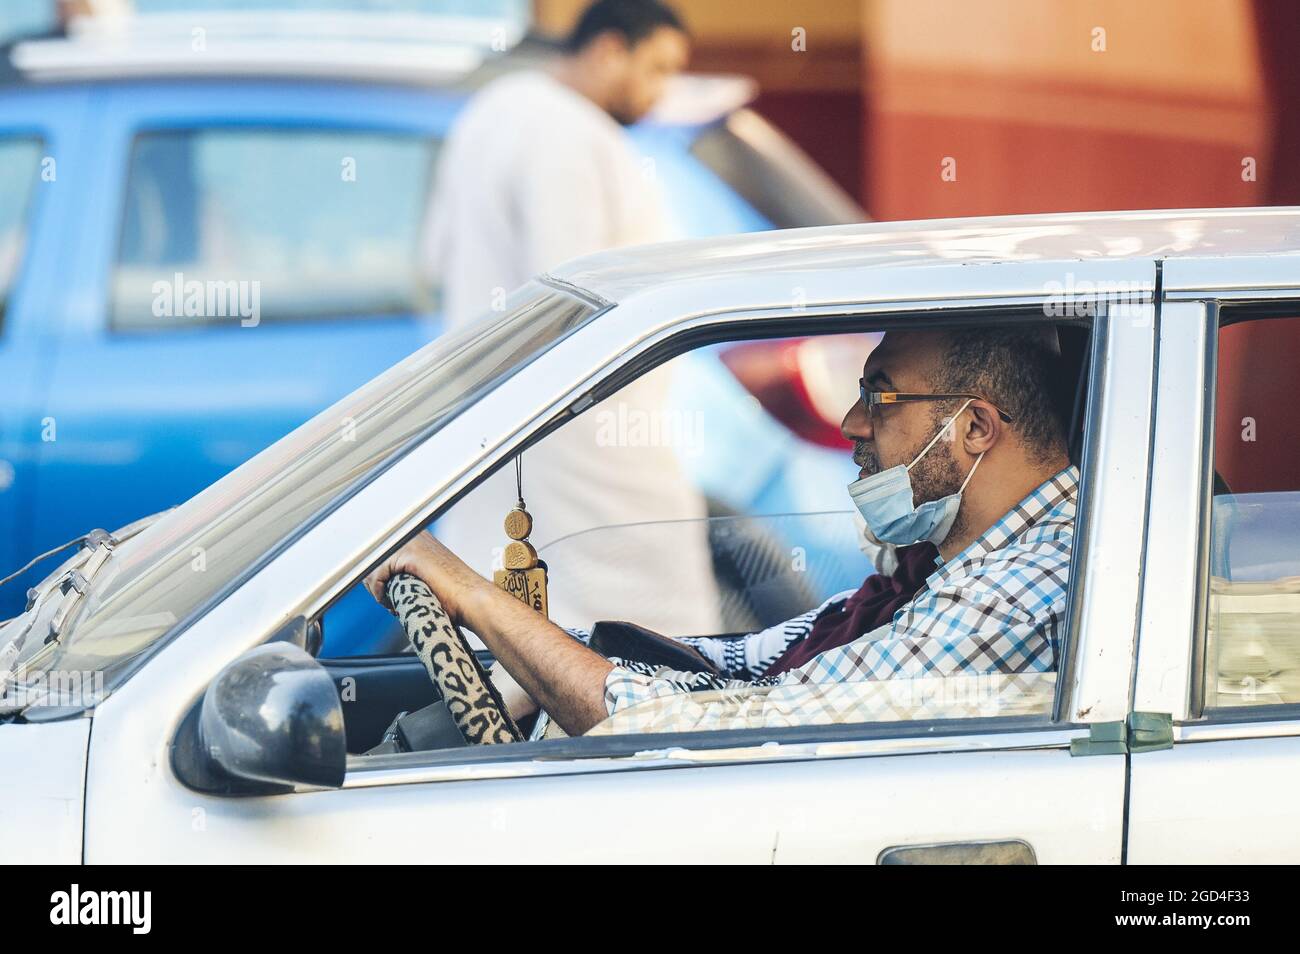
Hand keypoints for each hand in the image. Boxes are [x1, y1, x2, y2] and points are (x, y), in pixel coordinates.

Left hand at [363, 532, 489, 626]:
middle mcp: (415, 535)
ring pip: (373, 566)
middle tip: (385, 600)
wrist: (472, 599)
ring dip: (376, 588)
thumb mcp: (425, 578)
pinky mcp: (410, 554)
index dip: (377, 575)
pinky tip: (390, 602)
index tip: (382, 592)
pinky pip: (377, 574)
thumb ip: (405, 572)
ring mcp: (412, 542)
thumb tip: (383, 580)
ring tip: (390, 603)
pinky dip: (379, 592)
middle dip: (374, 581)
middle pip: (373, 556)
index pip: (381, 552)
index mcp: (418, 538)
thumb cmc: (455, 594)